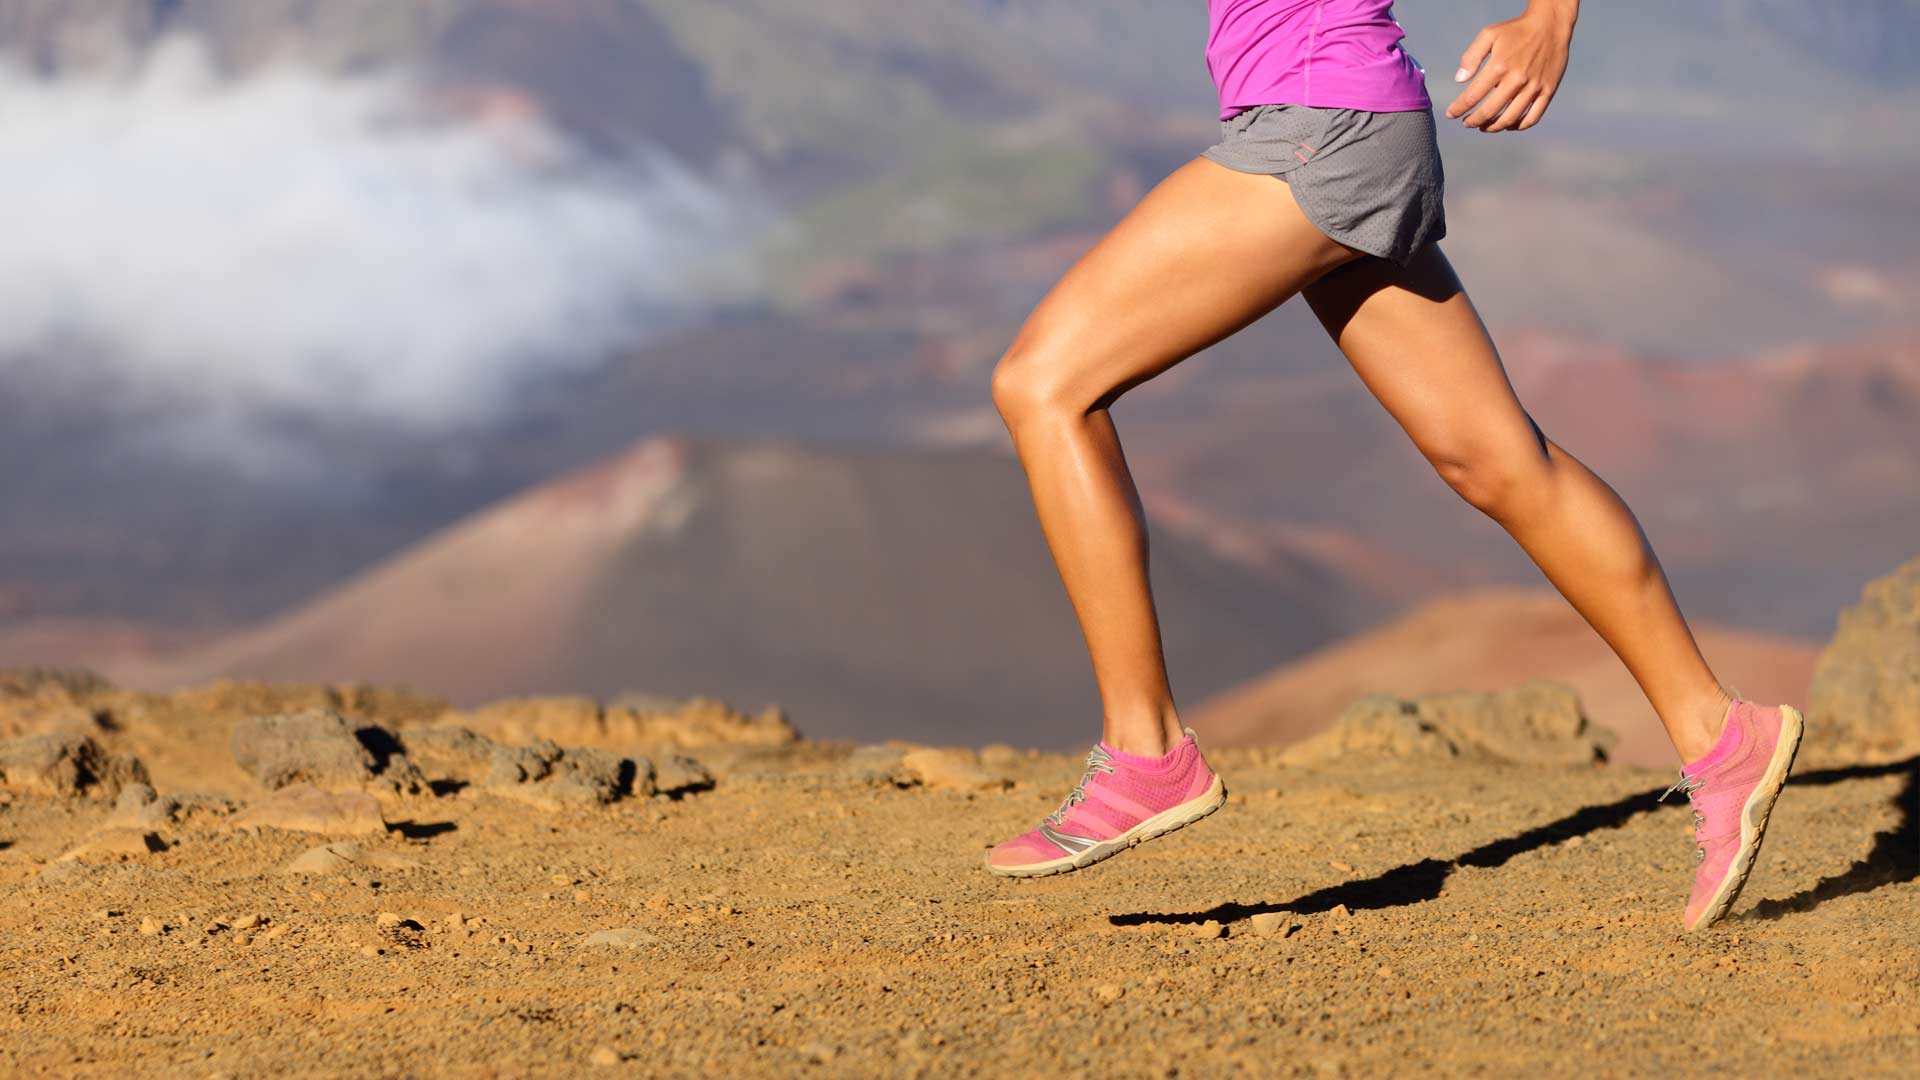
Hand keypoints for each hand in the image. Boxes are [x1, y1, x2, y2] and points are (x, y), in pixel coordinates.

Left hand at [1444, 4, 1575, 132]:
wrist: (1550, 25)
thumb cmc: (1516, 30)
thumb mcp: (1489, 34)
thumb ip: (1471, 57)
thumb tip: (1459, 79)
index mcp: (1499, 66)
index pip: (1472, 96)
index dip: (1459, 108)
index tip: (1451, 114)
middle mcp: (1517, 79)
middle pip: (1490, 111)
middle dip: (1473, 121)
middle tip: (1466, 123)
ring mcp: (1534, 87)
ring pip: (1510, 118)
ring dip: (1493, 127)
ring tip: (1484, 126)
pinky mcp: (1548, 90)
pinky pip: (1533, 117)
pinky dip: (1519, 126)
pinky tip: (1509, 125)